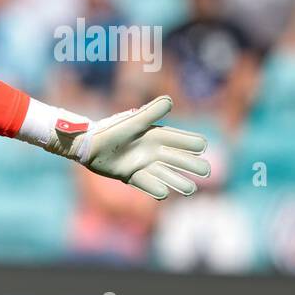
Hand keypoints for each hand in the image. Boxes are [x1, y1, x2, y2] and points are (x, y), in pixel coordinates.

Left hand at [57, 95, 210, 199]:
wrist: (88, 145)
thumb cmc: (111, 130)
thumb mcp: (134, 121)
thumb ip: (151, 112)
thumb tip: (170, 100)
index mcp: (158, 136)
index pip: (184, 141)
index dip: (194, 144)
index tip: (201, 147)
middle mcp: (154, 151)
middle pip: (181, 160)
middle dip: (194, 166)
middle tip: (206, 173)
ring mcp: (144, 164)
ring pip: (167, 174)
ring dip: (179, 181)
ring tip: (190, 190)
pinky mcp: (132, 176)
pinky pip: (148, 184)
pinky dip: (155, 189)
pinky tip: (164, 193)